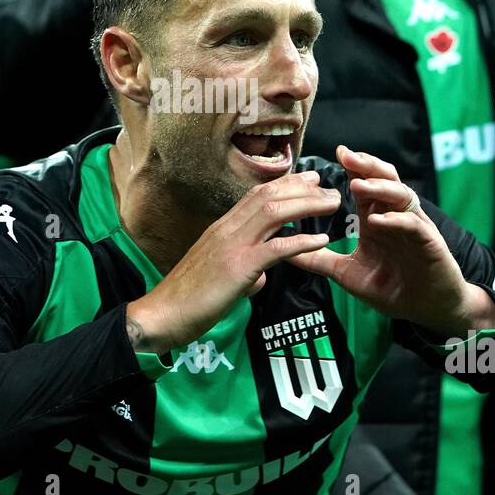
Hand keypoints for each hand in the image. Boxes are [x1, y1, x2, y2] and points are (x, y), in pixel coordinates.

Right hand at [125, 170, 338, 354]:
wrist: (162, 314)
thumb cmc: (187, 299)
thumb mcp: (218, 277)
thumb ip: (241, 271)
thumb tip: (259, 278)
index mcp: (221, 229)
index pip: (255, 196)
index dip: (284, 185)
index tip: (307, 180)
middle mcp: (227, 230)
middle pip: (268, 196)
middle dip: (301, 187)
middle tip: (327, 184)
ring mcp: (232, 246)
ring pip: (274, 213)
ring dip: (307, 205)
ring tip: (333, 203)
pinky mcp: (238, 268)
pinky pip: (275, 249)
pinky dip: (301, 241)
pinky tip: (321, 240)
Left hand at [286, 146, 494, 335]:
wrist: (426, 310)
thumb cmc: (392, 289)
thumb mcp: (347, 274)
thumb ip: (319, 260)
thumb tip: (284, 250)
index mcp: (376, 220)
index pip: (365, 186)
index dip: (353, 169)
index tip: (335, 154)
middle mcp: (395, 218)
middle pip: (385, 180)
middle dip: (366, 166)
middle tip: (345, 156)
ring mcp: (413, 229)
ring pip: (401, 196)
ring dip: (379, 188)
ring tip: (358, 185)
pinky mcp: (429, 244)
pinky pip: (414, 226)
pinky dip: (397, 220)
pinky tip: (379, 220)